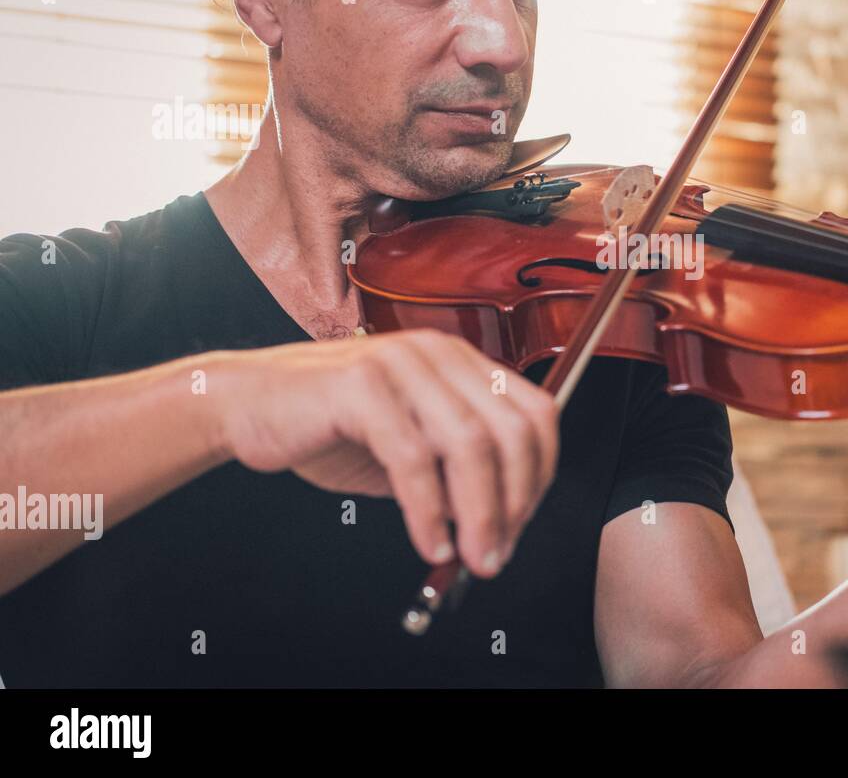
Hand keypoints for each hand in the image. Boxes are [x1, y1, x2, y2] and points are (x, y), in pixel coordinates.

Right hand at [205, 330, 558, 576]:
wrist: (245, 405)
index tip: (523, 524)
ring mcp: (400, 363)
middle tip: (498, 553)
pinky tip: (429, 542)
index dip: (540, 474)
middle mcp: (437, 353)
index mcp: (459, 361)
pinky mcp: (360, 385)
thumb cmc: (328, 426)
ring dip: (478, 514)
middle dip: (515, 503)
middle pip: (511, 430)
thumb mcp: (411, 446)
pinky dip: (428, 512)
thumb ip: (458, 471)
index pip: (535, 411)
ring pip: (469, 445)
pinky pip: (413, 459)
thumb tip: (505, 525)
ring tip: (470, 557)